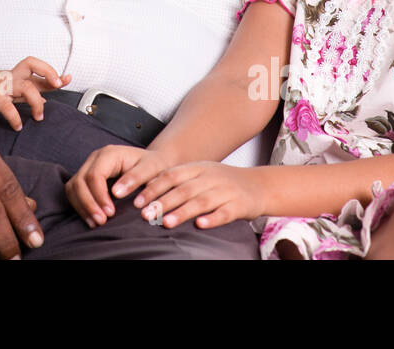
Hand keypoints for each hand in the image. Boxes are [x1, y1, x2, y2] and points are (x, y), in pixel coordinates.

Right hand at [0, 57, 69, 130]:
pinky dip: (14, 117)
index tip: (67, 78)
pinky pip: (7, 106)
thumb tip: (44, 100)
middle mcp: (9, 77)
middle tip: (58, 86)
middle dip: (49, 75)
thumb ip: (22, 93)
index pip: (37, 69)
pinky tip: (17, 126)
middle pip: (33, 67)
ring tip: (38, 118)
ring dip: (37, 103)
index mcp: (13, 75)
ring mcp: (0, 85)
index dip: (53, 73)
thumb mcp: (2, 88)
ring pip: (25, 86)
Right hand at [65, 145, 173, 227]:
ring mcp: (88, 167)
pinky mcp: (86, 177)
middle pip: (80, 181)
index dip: (99, 196)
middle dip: (88, 203)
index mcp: (109, 153)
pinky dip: (80, 206)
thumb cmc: (154, 167)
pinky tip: (92, 220)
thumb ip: (135, 178)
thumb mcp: (152, 169)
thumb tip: (116, 193)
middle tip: (101, 222)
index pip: (95, 175)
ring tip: (96, 223)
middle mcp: (95, 158)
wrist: (153, 164)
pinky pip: (74, 192)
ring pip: (73, 187)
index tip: (110, 214)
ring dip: (82, 207)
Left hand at [133, 161, 262, 228]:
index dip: (152, 187)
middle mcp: (210, 177)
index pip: (170, 175)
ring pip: (201, 201)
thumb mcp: (199, 174)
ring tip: (166, 222)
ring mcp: (225, 191)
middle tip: (145, 214)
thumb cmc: (222, 182)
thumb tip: (146, 191)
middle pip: (183, 189)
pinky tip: (200, 225)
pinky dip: (212, 219)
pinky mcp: (239, 206)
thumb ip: (176, 180)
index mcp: (197, 168)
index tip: (135, 200)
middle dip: (162, 202)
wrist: (258, 185)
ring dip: (182, 212)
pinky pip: (225, 213)